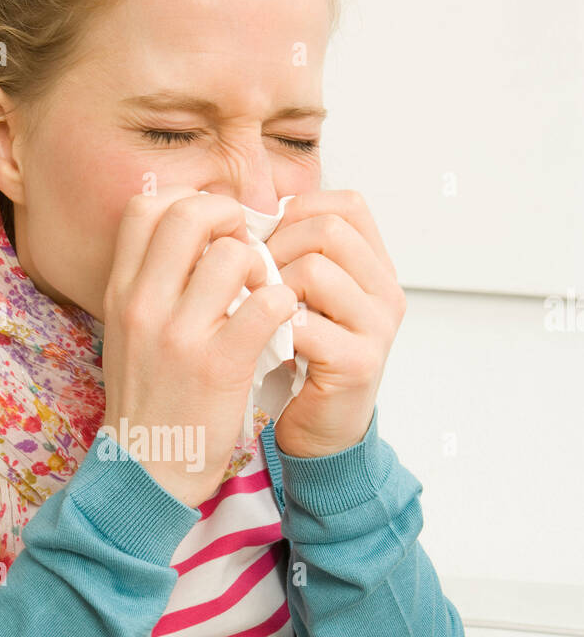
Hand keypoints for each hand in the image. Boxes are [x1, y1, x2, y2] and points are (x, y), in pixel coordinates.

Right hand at [100, 186, 300, 506]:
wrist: (146, 471)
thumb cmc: (149, 400)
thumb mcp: (129, 333)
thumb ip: (151, 283)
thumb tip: (192, 232)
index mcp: (120, 292)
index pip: (147, 206)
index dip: (191, 202)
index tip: (214, 231)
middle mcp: (143, 305)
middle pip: (189, 213)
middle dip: (230, 218)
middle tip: (247, 250)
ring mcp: (179, 335)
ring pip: (234, 254)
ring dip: (263, 267)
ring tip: (264, 295)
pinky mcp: (219, 365)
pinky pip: (267, 303)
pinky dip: (284, 304)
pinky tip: (280, 324)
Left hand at [264, 190, 406, 457]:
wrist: (320, 432)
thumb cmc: (303, 360)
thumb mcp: (305, 298)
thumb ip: (295, 255)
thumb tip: (250, 215)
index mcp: (376, 268)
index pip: (347, 205)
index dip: (297, 213)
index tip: (267, 243)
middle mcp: (386, 291)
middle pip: (328, 229)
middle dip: (277, 247)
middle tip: (254, 280)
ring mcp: (377, 327)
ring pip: (314, 269)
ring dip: (272, 287)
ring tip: (258, 312)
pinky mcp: (358, 362)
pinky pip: (304, 323)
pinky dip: (272, 327)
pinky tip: (262, 341)